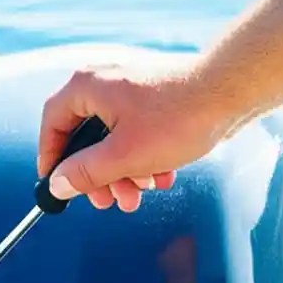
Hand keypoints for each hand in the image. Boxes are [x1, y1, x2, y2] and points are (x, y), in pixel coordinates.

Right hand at [38, 56, 237, 212]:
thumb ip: (85, 173)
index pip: (54, 123)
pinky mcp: (155, 96)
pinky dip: (145, 156)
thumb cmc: (177, 118)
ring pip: (115, 138)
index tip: (56, 185)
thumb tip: (57, 185)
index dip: (52, 158)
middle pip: (86, 136)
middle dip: (100, 175)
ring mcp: (132, 86)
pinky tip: (163, 177)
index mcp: (88, 86)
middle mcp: (105, 80)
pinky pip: (138, 131)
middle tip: (109, 202)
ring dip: (125, 171)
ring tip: (143, 193)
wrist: (231, 92)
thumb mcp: (124, 156)